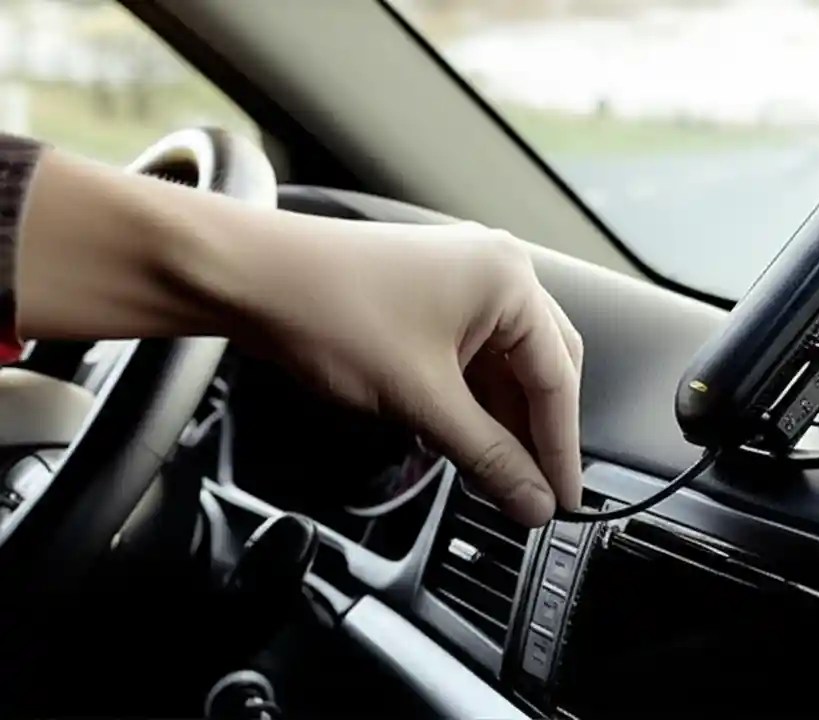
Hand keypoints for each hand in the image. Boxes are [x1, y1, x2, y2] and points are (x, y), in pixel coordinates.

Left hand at [240, 219, 583, 526]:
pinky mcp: (427, 295)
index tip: (562, 500)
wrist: (247, 277)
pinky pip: (471, 355)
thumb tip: (532, 501)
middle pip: (541, 368)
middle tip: (537, 492)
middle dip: (538, 433)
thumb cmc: (329, 311)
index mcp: (509, 280)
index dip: (561, 449)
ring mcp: (460, 279)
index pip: (557, 379)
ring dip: (502, 420)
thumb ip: (489, 456)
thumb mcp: (422, 400)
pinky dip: (471, 400)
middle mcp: (494, 270)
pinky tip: (465, 438)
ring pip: (504, 365)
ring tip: (498, 475)